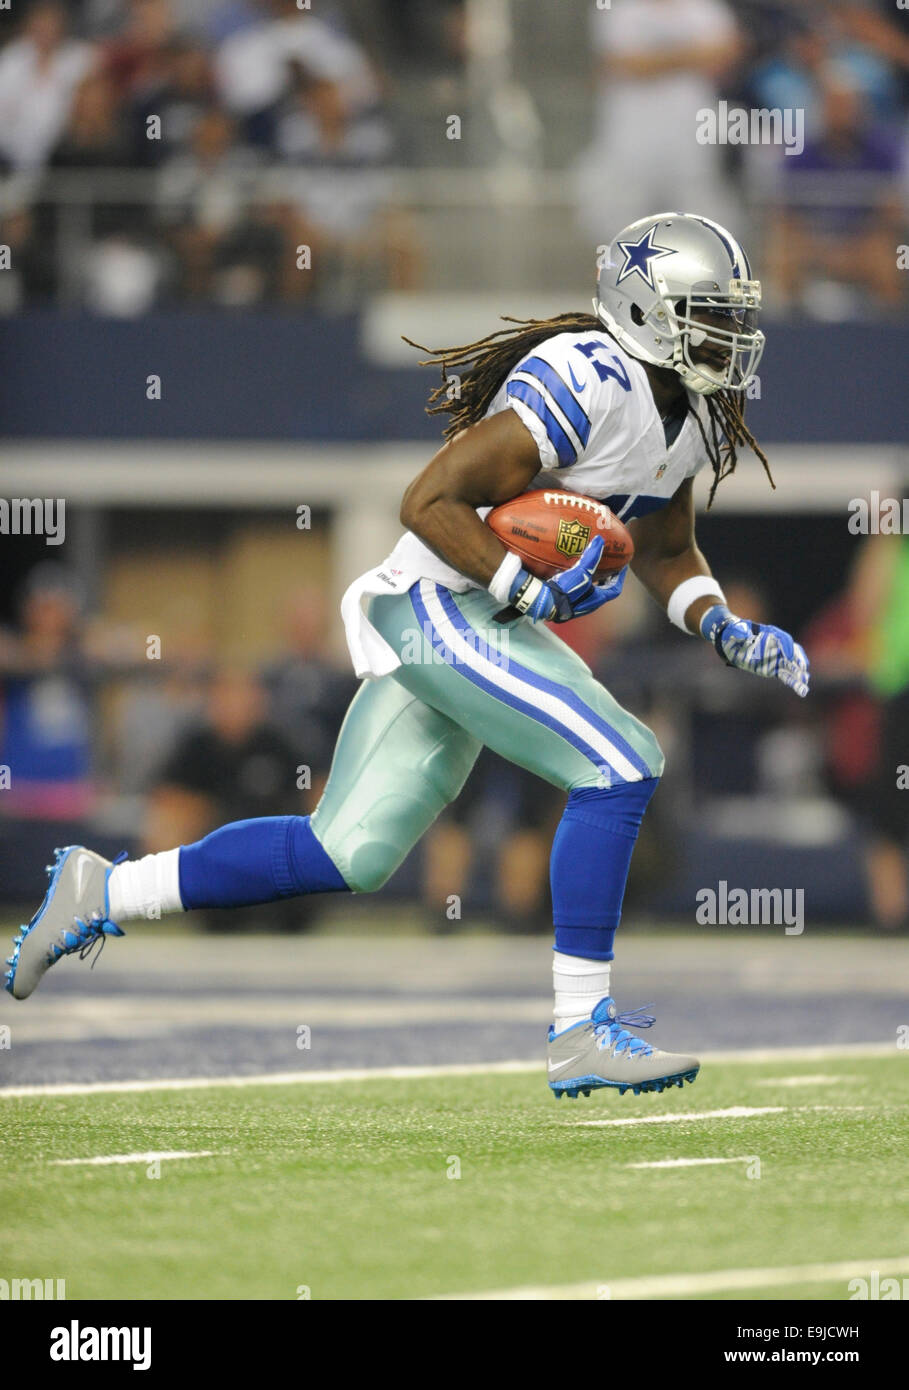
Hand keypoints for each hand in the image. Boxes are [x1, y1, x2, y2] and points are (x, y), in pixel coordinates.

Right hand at [503, 535, 627, 623]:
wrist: (543, 602)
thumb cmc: (566, 590)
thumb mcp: (582, 572)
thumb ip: (591, 556)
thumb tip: (600, 539)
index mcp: (596, 599)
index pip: (614, 589)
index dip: (620, 578)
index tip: (622, 567)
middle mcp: (587, 604)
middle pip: (601, 591)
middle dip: (605, 579)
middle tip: (606, 566)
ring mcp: (574, 605)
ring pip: (587, 592)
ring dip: (590, 581)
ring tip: (587, 568)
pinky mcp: (562, 602)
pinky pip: (574, 591)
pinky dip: (576, 583)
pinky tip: (568, 573)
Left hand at [707, 610, 809, 696]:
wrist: (730, 641)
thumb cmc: (734, 632)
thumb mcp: (735, 631)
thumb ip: (740, 632)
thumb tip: (743, 634)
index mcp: (770, 634)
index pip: (784, 639)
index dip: (788, 647)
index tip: (789, 656)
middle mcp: (777, 646)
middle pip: (792, 654)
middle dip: (798, 662)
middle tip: (803, 670)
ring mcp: (776, 658)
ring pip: (791, 667)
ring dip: (799, 677)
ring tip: (804, 688)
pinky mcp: (773, 669)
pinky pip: (785, 676)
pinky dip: (793, 682)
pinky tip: (801, 690)